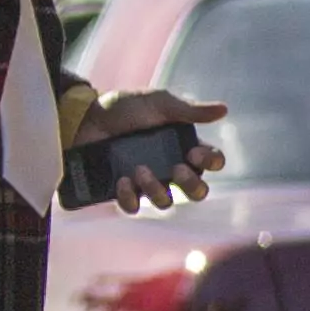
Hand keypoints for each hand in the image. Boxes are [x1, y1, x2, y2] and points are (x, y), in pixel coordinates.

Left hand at [80, 86, 227, 209]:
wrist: (84, 118)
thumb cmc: (124, 107)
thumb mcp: (159, 104)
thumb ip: (190, 111)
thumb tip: (224, 110)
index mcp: (183, 145)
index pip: (210, 162)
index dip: (210, 162)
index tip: (195, 153)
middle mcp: (169, 167)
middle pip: (197, 191)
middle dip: (192, 185)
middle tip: (177, 169)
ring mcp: (146, 181)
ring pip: (166, 201)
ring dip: (157, 189)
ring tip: (140, 170)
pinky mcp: (122, 191)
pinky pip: (133, 207)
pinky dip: (130, 197)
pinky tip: (121, 180)